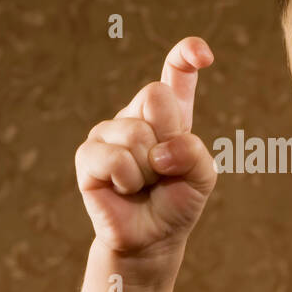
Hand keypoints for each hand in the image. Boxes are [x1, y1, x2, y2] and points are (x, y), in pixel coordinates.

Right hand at [74, 36, 217, 261]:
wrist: (152, 237)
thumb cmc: (177, 201)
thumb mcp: (203, 176)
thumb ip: (194, 153)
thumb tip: (159, 150)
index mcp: (170, 112)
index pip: (176, 72)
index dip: (186, 55)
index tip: (201, 54)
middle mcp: (136, 114)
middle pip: (156, 96)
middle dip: (169, 135)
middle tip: (165, 166)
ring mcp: (108, 132)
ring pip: (135, 132)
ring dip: (149, 168)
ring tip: (145, 183)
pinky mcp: (88, 155)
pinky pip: (113, 157)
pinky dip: (128, 179)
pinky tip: (125, 189)